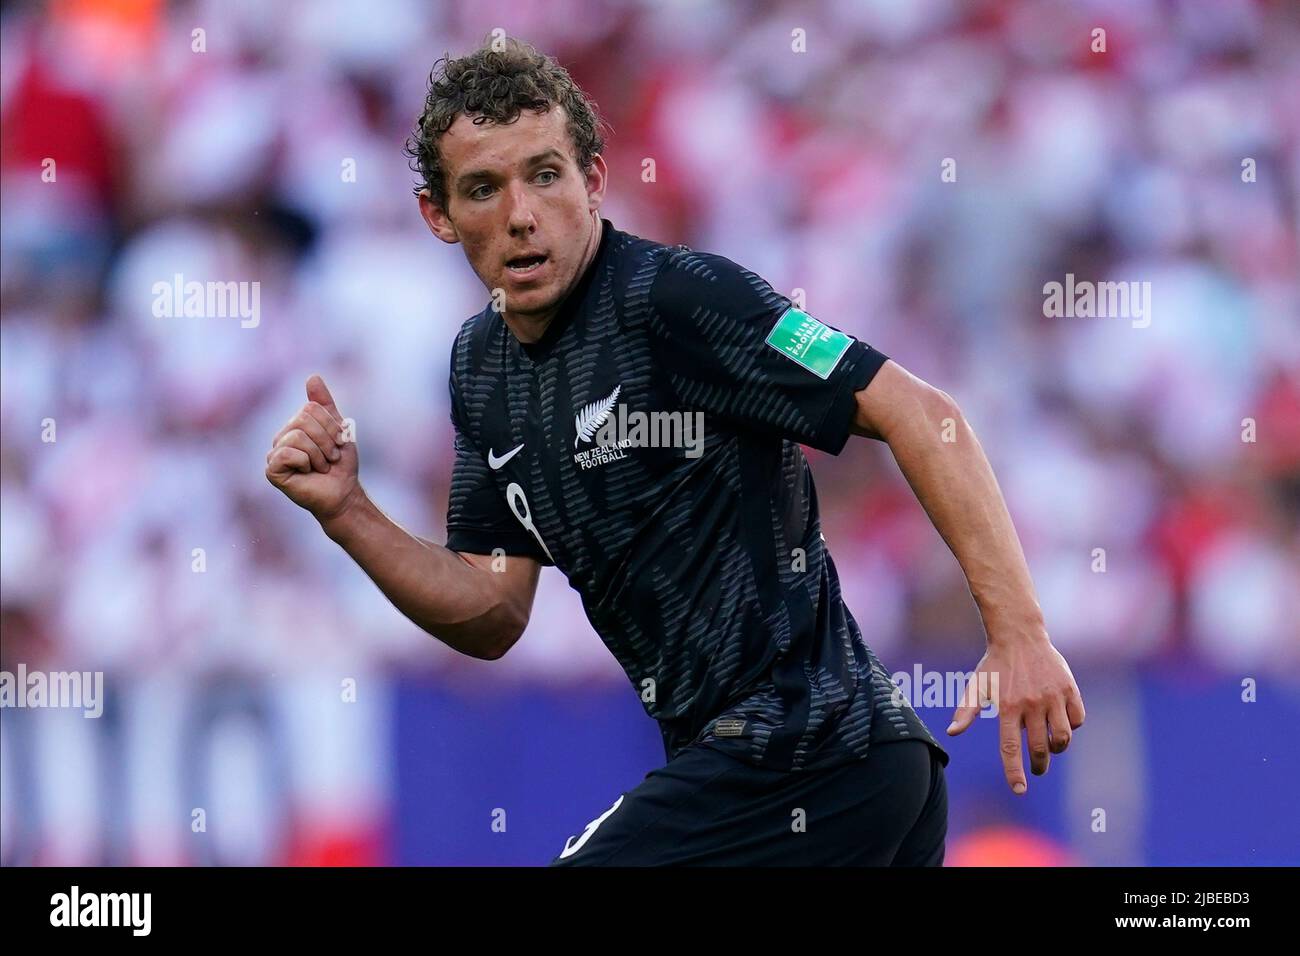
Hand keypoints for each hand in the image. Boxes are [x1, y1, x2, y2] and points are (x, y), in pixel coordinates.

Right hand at [266, 374, 361, 521]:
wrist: (343, 493)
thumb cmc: (340, 464)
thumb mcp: (338, 428)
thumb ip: (324, 404)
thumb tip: (312, 377)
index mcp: (295, 426)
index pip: (310, 408)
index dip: (331, 426)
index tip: (338, 444)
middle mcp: (281, 437)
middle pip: (303, 419)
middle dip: (326, 440)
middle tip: (330, 458)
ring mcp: (274, 454)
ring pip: (297, 436)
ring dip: (319, 454)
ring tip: (321, 466)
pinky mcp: (272, 470)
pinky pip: (288, 453)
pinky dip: (305, 463)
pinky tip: (306, 473)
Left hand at [946, 632, 1084, 794]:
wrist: (1019, 636)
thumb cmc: (994, 665)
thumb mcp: (976, 686)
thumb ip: (966, 711)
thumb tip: (951, 733)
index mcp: (1007, 706)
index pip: (1011, 748)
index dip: (1014, 772)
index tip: (1019, 790)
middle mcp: (1031, 703)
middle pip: (1040, 748)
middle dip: (1038, 766)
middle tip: (1036, 769)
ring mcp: (1052, 696)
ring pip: (1063, 738)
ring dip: (1057, 748)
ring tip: (1049, 747)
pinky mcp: (1069, 690)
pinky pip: (1077, 719)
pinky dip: (1071, 726)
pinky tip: (1060, 722)